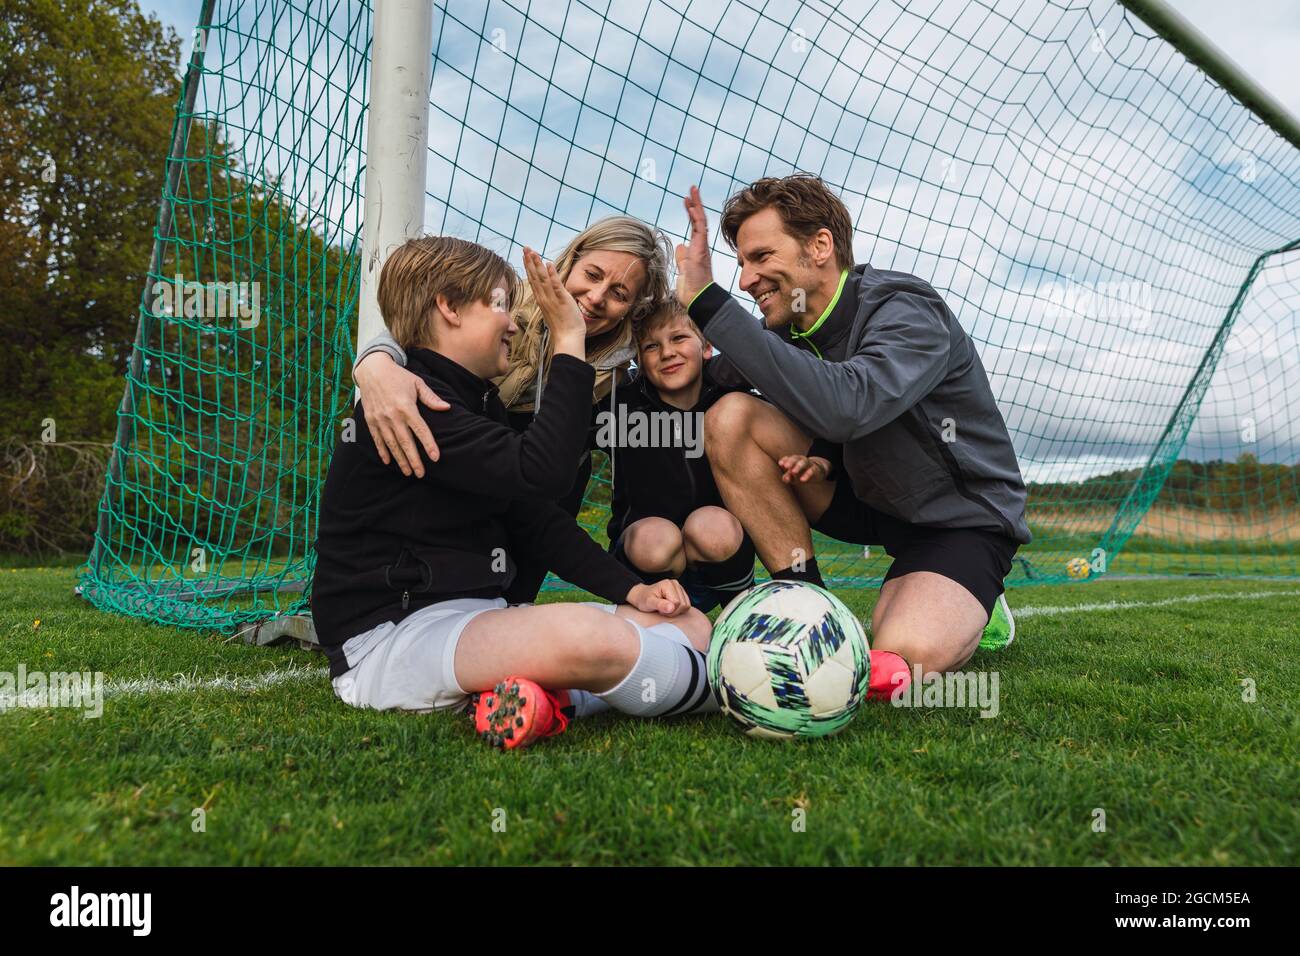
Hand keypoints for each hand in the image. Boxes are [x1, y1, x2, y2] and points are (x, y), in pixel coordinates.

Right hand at [354, 352, 448, 476]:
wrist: (372, 369)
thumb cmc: (399, 377)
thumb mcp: (417, 383)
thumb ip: (431, 398)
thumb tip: (446, 408)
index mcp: (406, 407)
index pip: (420, 430)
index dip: (428, 445)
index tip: (435, 458)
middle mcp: (392, 415)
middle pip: (405, 442)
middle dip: (414, 460)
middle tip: (421, 474)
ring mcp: (380, 419)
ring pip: (391, 444)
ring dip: (400, 460)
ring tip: (407, 473)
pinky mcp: (370, 420)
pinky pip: (377, 439)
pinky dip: (382, 451)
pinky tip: (388, 462)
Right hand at [523, 246, 584, 357]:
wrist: (568, 339)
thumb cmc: (563, 326)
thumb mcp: (554, 309)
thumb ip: (551, 299)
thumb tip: (551, 293)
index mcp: (542, 300)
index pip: (533, 280)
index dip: (529, 267)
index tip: (525, 255)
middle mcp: (544, 298)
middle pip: (534, 277)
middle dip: (529, 261)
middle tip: (525, 248)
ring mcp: (552, 299)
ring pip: (542, 279)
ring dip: (537, 264)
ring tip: (532, 252)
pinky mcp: (561, 301)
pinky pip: (555, 286)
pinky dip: (551, 275)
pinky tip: (548, 264)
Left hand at [627, 579, 690, 615]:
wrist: (642, 596)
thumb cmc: (644, 599)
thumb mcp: (649, 603)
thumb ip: (660, 605)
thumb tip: (671, 608)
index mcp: (668, 584)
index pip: (677, 603)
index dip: (669, 610)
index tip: (659, 609)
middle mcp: (675, 584)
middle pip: (683, 605)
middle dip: (673, 611)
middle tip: (662, 609)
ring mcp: (679, 587)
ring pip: (686, 606)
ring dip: (676, 611)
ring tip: (665, 608)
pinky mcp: (681, 593)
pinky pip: (686, 605)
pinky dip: (679, 609)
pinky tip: (669, 607)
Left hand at [674, 185, 714, 304]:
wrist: (698, 299)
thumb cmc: (692, 288)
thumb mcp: (683, 270)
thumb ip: (682, 258)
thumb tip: (680, 246)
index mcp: (696, 249)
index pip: (694, 227)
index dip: (691, 213)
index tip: (687, 201)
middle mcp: (700, 246)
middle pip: (699, 221)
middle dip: (695, 204)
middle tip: (691, 190)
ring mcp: (701, 247)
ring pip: (701, 222)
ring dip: (696, 206)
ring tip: (692, 192)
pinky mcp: (701, 251)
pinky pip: (700, 230)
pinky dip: (696, 217)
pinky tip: (692, 206)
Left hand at [778, 454, 830, 483]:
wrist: (819, 470)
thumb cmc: (802, 473)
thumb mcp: (794, 476)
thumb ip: (788, 477)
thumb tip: (784, 479)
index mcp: (795, 460)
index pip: (789, 458)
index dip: (785, 460)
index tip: (780, 463)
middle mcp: (802, 460)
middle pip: (796, 458)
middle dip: (791, 462)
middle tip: (786, 466)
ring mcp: (809, 464)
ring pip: (804, 462)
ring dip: (798, 466)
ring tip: (793, 472)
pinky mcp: (816, 469)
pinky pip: (812, 470)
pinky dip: (807, 474)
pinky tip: (802, 480)